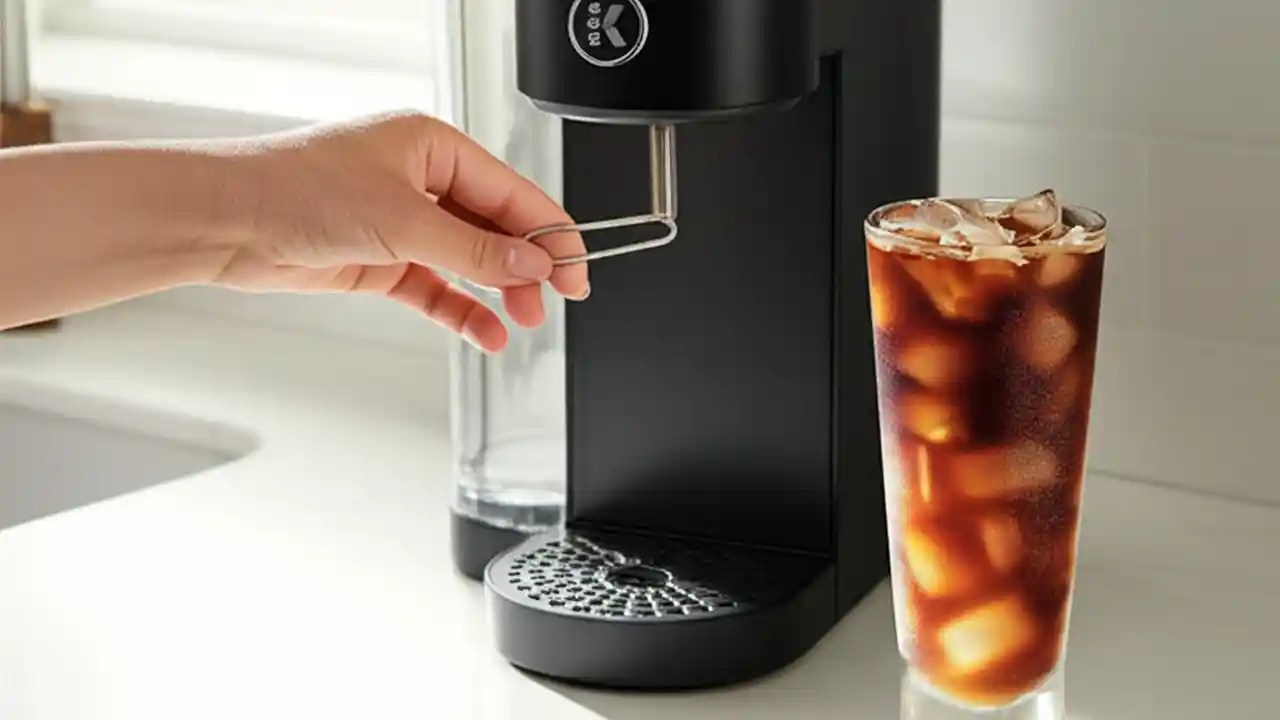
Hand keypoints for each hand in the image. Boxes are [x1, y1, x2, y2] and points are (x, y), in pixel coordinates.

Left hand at [213, 111, 587, 351]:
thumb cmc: (295, 190)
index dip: (550, 233)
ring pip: (469, 261)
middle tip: (554, 301)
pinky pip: (437, 288)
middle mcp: (421, 180)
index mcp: (433, 146)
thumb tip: (531, 263)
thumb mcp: (400, 221)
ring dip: (497, 292)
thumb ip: (473, 249)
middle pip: (496, 228)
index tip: (576, 270)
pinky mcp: (381, 260)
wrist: (225, 221)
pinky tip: (485, 332)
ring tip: (522, 321)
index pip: (512, 191)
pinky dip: (461, 310)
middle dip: (526, 267)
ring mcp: (401, 222)